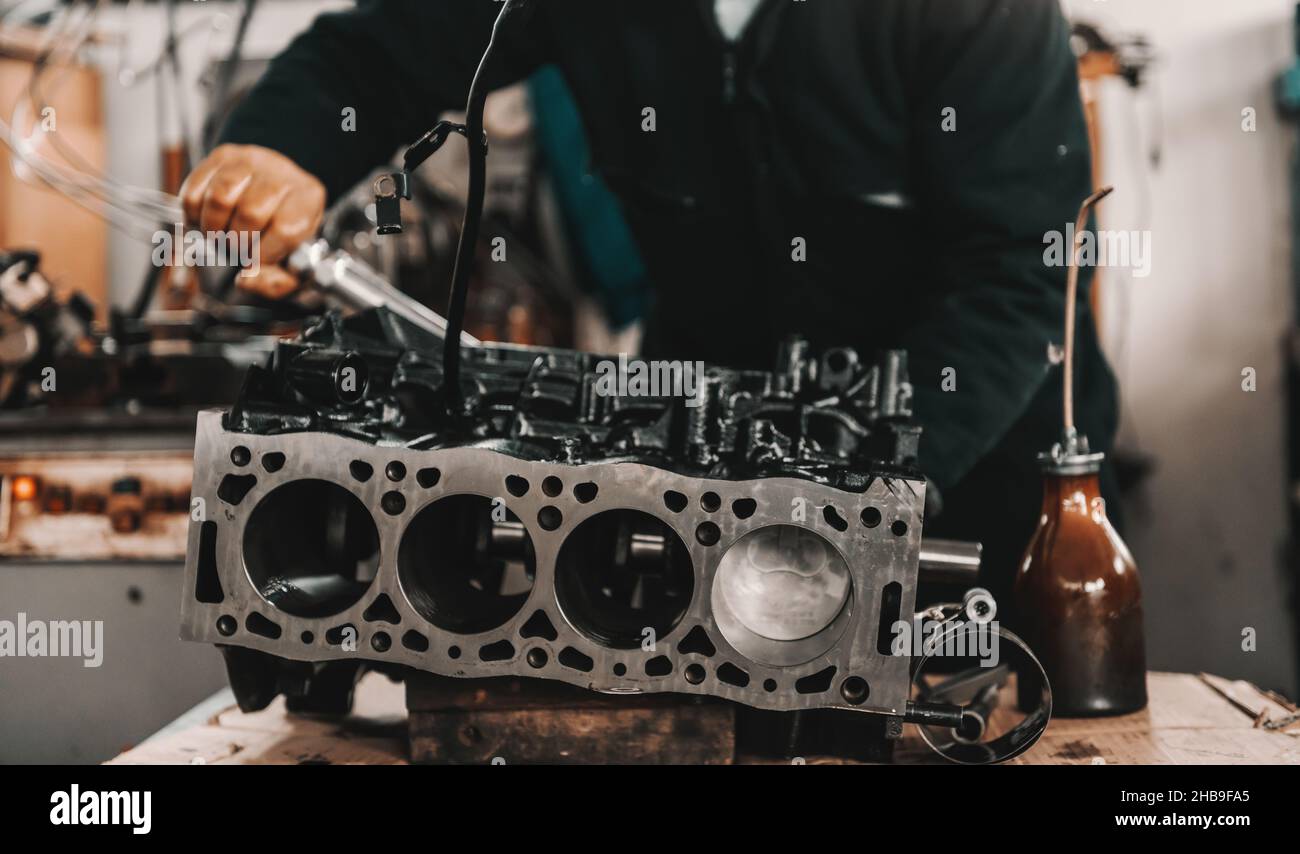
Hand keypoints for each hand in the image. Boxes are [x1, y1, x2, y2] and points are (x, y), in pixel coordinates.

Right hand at [180, 144, 325, 298]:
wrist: (279, 190)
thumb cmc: (286, 229)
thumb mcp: (295, 261)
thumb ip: (278, 281)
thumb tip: (246, 281)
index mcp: (308, 198)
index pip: (286, 229)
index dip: (264, 254)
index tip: (254, 263)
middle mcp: (281, 173)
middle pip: (250, 213)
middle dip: (237, 243)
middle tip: (236, 251)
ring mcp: (250, 160)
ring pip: (219, 198)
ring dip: (213, 229)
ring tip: (220, 237)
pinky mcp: (222, 156)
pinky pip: (195, 190)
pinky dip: (194, 215)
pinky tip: (207, 222)